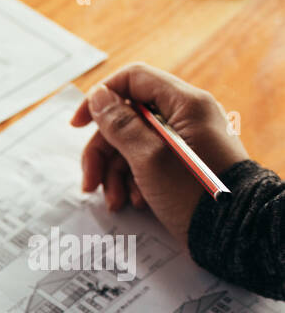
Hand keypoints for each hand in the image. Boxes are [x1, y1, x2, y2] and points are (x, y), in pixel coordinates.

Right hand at [70, 63, 246, 243]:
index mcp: (185, 104)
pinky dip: (133, 182)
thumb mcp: (150, 158)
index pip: (133, 80)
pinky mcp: (181, 164)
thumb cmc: (196, 194)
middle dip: (103, 153)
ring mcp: (184, 141)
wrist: (232, 232)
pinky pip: (146, 163)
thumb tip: (99, 97)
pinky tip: (135, 202)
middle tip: (90, 182)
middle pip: (127, 119)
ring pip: (132, 145)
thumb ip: (121, 124)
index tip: (78, 125)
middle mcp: (186, 117)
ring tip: (116, 201)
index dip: (100, 98)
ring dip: (115, 173)